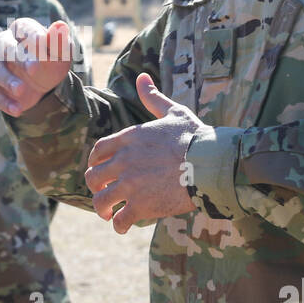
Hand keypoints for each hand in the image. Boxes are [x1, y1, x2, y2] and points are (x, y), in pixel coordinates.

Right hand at [0, 18, 74, 115]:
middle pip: (5, 47)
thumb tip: (61, 26)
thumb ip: (59, 41)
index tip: (43, 42)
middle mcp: (2, 43)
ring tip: (21, 91)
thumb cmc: (50, 61)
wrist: (41, 83)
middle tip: (34, 70)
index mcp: (21, 30)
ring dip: (7, 81)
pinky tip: (17, 110)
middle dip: (19, 58)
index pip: (24, 28)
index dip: (33, 36)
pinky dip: (4, 102)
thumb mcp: (59, 53)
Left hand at [85, 74, 205, 233]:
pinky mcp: (141, 206)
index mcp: (128, 139)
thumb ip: (152, 97)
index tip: (100, 170)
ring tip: (110, 215)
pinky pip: (120, 220)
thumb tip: (141, 77)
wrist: (210, 163)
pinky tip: (124, 225)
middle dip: (96, 187)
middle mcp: (123, 161)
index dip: (95, 163)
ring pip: (101, 201)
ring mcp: (130, 185)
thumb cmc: (194, 137)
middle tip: (105, 194)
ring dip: (103, 210)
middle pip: (93, 177)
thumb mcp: (172, 112)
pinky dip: (119, 225)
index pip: (97, 152)